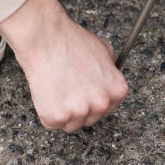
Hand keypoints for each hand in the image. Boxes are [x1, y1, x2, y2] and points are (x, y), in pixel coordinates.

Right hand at [0, 0, 127, 132]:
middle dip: (80, 107)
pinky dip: (47, 113)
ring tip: (59, 88)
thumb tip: (110, 76)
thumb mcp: (105, 50)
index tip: (85, 93)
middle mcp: (101, 103)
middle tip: (69, 88)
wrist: (47, 39)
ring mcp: (79, 111)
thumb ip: (111, 68)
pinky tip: (48, 93)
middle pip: (91, 119)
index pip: (108, 108)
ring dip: (64, 112)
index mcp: (117, 90)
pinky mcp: (57, 116)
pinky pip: (52, 124)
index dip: (93, 100)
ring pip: (72, 125)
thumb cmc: (72, 42)